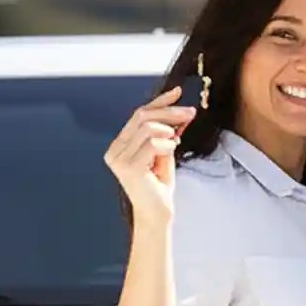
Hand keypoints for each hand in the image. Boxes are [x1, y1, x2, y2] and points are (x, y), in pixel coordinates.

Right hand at [102, 87, 195, 224]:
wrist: (157, 213)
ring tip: (176, 143)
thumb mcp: (163, 152)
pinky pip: (153, 144)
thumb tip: (178, 108)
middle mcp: (114, 150)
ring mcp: (119, 159)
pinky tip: (171, 153)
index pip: (139, 114)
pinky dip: (167, 146)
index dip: (159, 101)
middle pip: (143, 116)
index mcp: (119, 145)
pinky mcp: (129, 168)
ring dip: (169, 132)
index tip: (178, 92)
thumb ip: (165, 132)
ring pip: (149, 128)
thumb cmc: (159, 185)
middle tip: (191, 113)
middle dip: (170, 112)